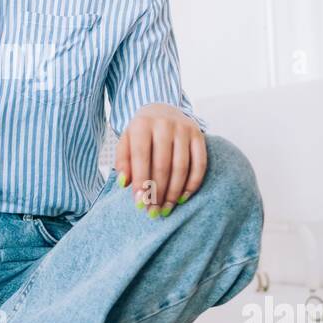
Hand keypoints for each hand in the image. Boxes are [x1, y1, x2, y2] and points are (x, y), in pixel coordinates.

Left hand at [113, 103, 205, 217]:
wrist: (163, 110)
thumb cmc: (141, 133)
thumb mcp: (126, 141)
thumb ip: (123, 161)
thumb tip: (124, 183)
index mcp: (142, 125)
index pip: (141, 157)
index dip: (140, 181)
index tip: (139, 204)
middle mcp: (164, 124)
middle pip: (162, 165)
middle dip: (157, 192)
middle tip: (153, 212)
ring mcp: (184, 129)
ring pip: (181, 167)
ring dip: (174, 192)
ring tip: (165, 209)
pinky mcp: (199, 135)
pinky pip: (199, 164)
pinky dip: (192, 184)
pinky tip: (183, 198)